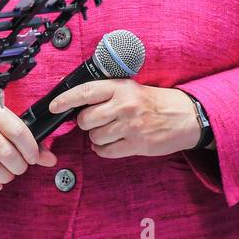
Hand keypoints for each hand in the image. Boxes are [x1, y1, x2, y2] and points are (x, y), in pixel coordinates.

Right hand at [0, 97, 57, 191]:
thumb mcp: (13, 123)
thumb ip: (33, 141)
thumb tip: (50, 159)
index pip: (19, 133)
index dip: (30, 150)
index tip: (33, 157)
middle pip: (7, 153)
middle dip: (19, 165)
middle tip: (21, 165)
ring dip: (6, 175)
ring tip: (10, 173)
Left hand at [50, 81, 200, 158]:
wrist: (185, 116)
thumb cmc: (154, 101)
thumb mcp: (129, 87)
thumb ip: (103, 89)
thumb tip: (70, 89)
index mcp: (121, 87)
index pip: (85, 92)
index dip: (65, 100)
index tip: (53, 106)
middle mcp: (124, 105)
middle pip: (85, 120)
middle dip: (85, 123)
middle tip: (94, 120)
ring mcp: (131, 126)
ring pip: (94, 137)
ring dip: (95, 137)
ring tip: (108, 131)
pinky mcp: (137, 145)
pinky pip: (106, 152)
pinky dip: (103, 149)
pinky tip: (111, 143)